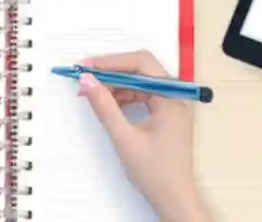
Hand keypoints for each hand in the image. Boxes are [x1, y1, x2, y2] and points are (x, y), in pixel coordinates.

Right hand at [78, 51, 210, 221]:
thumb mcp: (124, 138)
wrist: (174, 200)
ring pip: (142, 84)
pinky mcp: (166, 118)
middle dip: (113, 71)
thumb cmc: (153, 171)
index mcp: (170, 98)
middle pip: (142, 70)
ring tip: (93, 92)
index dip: (112, 62)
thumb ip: (105, 107)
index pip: (142, 64)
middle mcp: (174, 97)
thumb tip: (86, 80)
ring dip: (118, 85)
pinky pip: (144, 97)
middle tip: (87, 76)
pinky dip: (125, 98)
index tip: (87, 67)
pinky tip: (109, 105)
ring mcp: (172, 108)